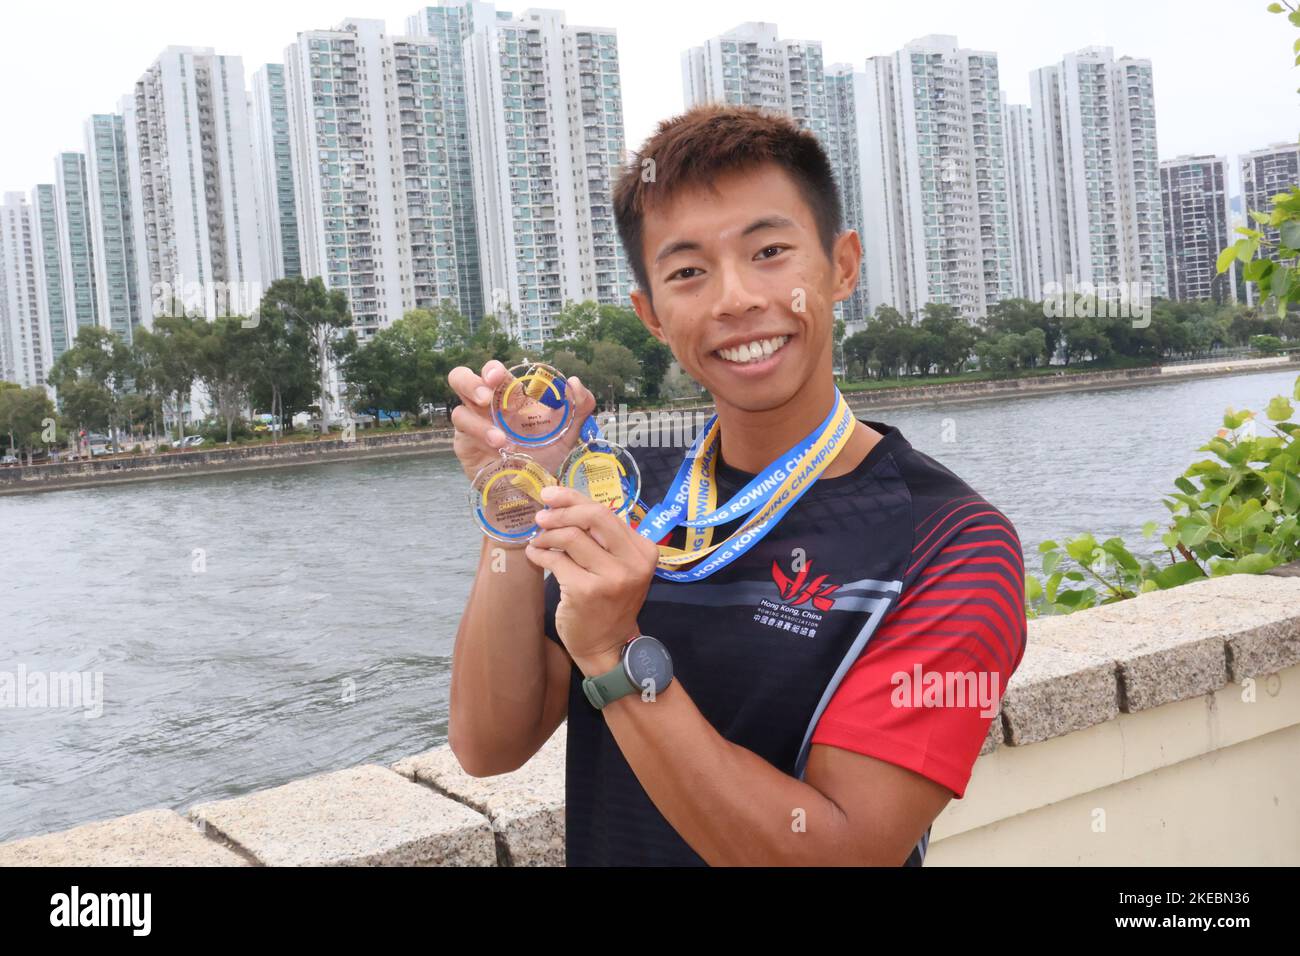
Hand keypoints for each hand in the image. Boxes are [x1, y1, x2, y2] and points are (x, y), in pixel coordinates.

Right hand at [446, 360, 596, 482]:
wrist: (534, 491)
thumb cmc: (546, 456)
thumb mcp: (568, 432)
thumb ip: (579, 406)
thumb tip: (574, 381)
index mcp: (508, 396)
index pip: (492, 373)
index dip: (491, 369)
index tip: (499, 376)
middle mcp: (486, 406)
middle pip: (460, 380)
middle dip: (469, 384)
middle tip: (486, 396)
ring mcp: (472, 426)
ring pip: (458, 412)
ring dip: (480, 425)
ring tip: (502, 440)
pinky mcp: (465, 446)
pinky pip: (463, 437)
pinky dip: (480, 442)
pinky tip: (498, 450)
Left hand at [524, 485, 660, 667]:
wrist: (607, 645)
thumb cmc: (609, 602)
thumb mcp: (617, 566)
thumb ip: (601, 538)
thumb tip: (562, 502)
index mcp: (643, 550)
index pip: (606, 512)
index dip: (574, 498)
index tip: (551, 494)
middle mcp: (633, 561)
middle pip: (592, 517)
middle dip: (561, 511)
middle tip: (541, 516)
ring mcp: (611, 577)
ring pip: (571, 537)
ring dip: (546, 536)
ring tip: (537, 541)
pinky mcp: (586, 591)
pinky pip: (556, 561)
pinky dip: (540, 555)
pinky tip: (535, 556)